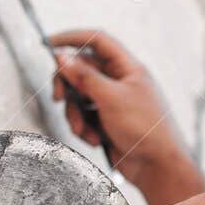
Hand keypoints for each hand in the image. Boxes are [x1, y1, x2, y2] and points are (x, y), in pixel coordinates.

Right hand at [47, 29, 192, 190]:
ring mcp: (112, 101)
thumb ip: (85, 77)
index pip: (97, 41)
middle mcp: (119, 81)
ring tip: (84, 130)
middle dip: (68, 86)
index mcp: (128, 68)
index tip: (48, 44)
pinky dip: (83, 127)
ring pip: (78, 96)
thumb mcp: (111, 98)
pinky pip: (83, 116)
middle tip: (58, 97)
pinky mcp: (105, 120)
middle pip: (81, 70)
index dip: (72, 38)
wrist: (157, 166)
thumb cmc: (145, 129)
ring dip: (75, 114)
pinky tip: (94, 139)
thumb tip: (62, 57)